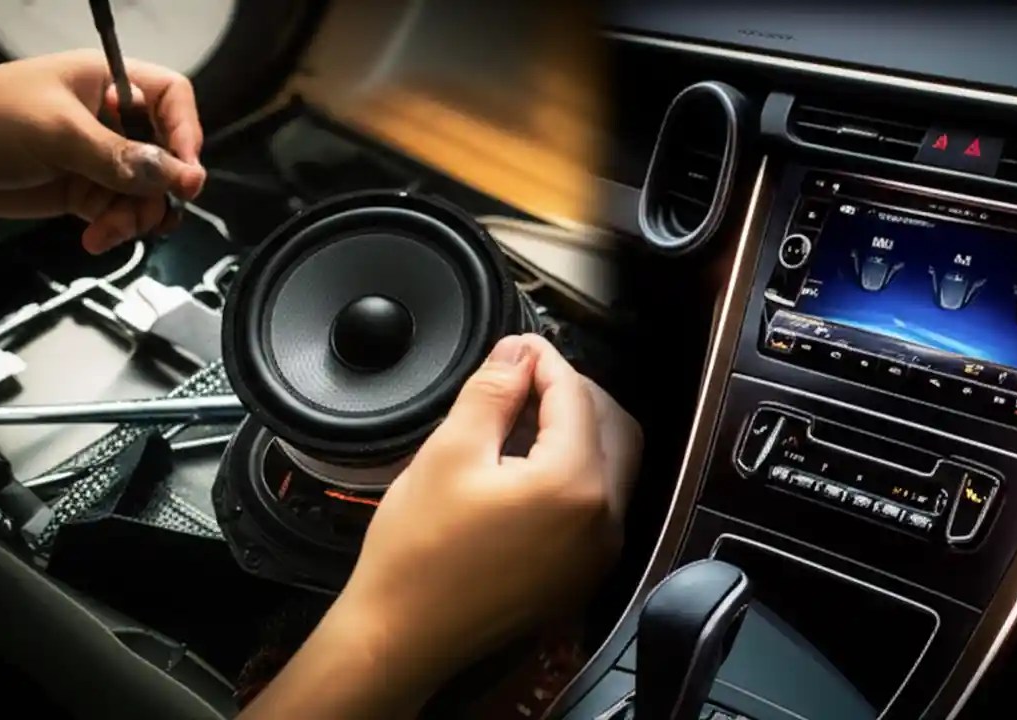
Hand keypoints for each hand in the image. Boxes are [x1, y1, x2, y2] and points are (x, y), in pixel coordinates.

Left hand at [0, 50, 205, 252]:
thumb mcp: (62, 133)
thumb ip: (122, 158)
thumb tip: (181, 177)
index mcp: (112, 84)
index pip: (173, 99)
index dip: (187, 133)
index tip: (187, 173)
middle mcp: (114, 120)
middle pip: (168, 155)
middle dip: (160, 190)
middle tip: (150, 213)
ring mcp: (102, 158)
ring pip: (147, 193)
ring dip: (135, 218)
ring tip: (108, 231)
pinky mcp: (86, 190)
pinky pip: (120, 213)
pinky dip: (114, 230)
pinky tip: (94, 238)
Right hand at [241, 334, 641, 717]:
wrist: (403, 636)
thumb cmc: (418, 555)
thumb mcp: (449, 453)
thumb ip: (493, 392)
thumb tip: (518, 353)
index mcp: (574, 484)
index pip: (577, 396)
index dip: (546, 360)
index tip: (519, 346)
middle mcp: (603, 518)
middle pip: (613, 425)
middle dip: (573, 392)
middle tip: (523, 380)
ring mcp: (600, 550)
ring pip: (612, 464)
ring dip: (579, 430)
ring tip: (522, 421)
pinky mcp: (585, 570)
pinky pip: (599, 503)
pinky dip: (576, 472)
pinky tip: (529, 466)